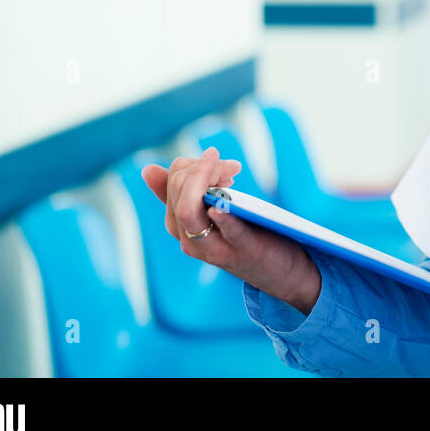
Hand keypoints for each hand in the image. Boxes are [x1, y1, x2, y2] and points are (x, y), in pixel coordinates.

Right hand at [141, 147, 321, 313]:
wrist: (281, 273)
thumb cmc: (245, 236)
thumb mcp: (213, 214)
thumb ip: (186, 193)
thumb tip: (147, 170)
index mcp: (180, 227)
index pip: (172, 182)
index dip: (193, 163)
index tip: (217, 157)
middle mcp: (189, 240)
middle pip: (179, 194)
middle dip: (203, 169)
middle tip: (231, 166)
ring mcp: (213, 250)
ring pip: (188, 212)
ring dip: (206, 181)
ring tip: (231, 171)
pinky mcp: (242, 252)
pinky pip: (227, 233)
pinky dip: (222, 218)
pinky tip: (220, 206)